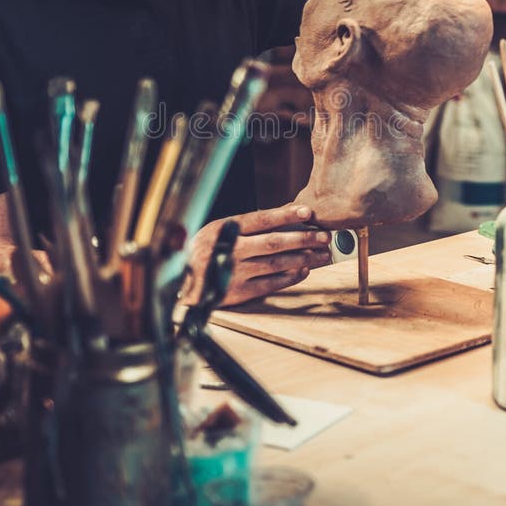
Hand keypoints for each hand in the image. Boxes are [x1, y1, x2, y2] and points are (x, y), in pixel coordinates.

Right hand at [183, 204, 330, 306]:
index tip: (308, 213)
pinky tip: (304, 271)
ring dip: (303, 258)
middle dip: (303, 238)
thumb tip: (280, 217)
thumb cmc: (204, 252)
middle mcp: (231, 249)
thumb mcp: (217, 231)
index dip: (286, 215)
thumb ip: (244, 226)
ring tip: (321, 254)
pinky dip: (289, 277)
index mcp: (226, 229)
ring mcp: (235, 272)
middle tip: (324, 236)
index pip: (261, 219)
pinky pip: (270, 284)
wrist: (181, 284)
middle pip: (274, 242)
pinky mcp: (238, 292)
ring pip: (276, 263)